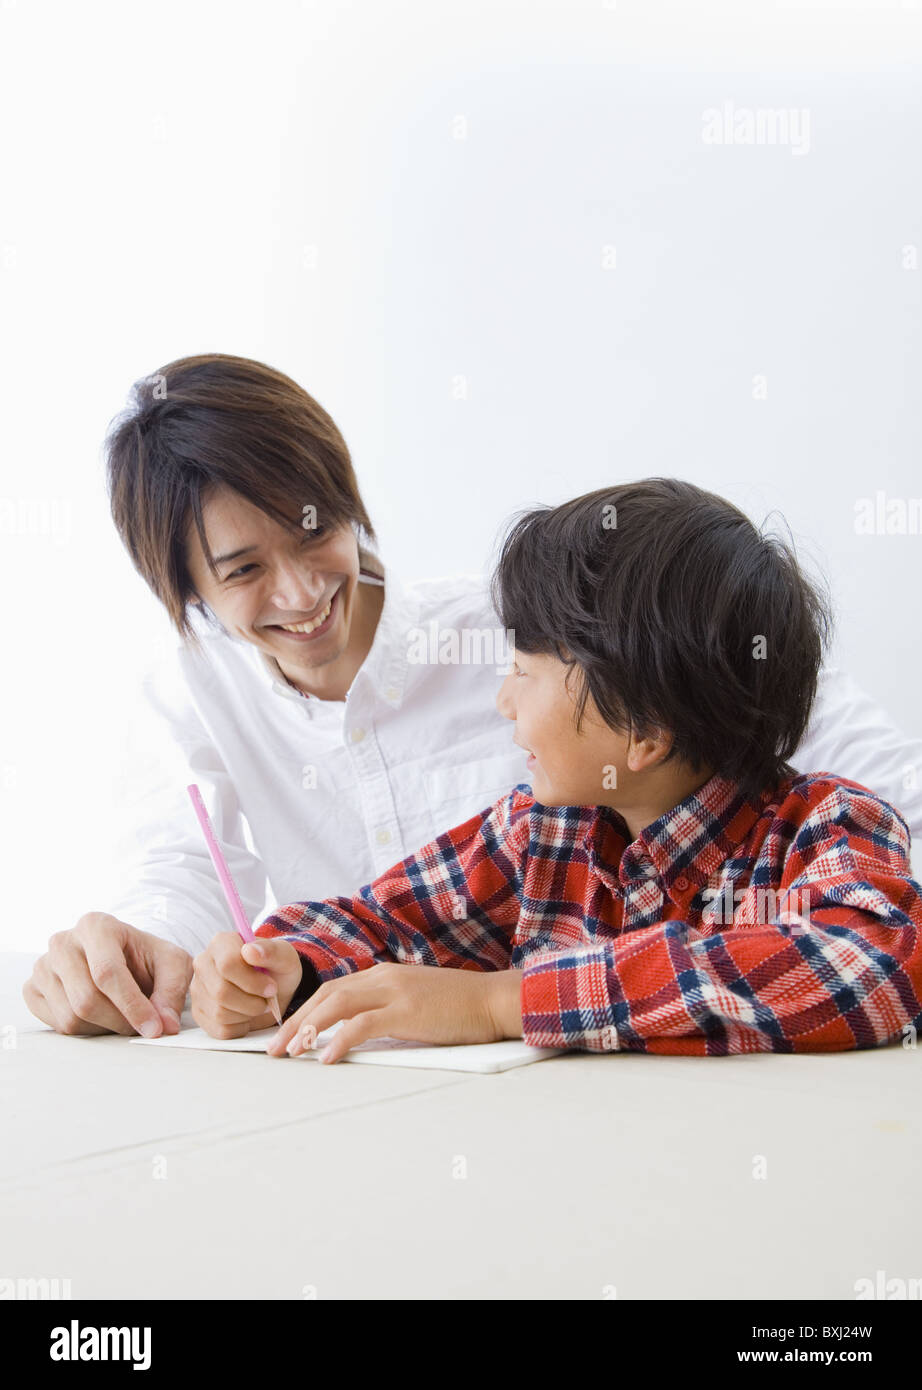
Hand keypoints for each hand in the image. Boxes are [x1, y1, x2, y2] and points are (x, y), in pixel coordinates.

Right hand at [22, 912, 192, 1037]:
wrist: (121, 955)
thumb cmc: (145, 957)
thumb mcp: (172, 964)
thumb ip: (171, 991)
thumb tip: (165, 1026)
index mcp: (96, 926)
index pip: (107, 973)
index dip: (132, 1006)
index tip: (154, 1029)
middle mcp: (63, 941)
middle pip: (86, 999)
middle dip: (120, 1021)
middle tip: (142, 1027)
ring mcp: (43, 965)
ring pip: (70, 1016)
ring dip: (104, 1028)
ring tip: (122, 1016)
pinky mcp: (32, 988)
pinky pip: (56, 1024)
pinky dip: (83, 1030)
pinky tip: (99, 1016)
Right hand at [191, 933, 303, 1037]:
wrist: (274, 991)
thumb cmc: (277, 970)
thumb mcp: (284, 957)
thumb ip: (271, 950)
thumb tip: (249, 950)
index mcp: (221, 942)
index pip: (227, 964)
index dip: (252, 982)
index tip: (271, 987)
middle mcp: (203, 964)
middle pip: (221, 992)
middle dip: (252, 1001)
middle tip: (267, 999)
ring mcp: (198, 989)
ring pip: (220, 1013)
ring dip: (248, 1014)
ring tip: (258, 1004)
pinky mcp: (200, 1013)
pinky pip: (220, 1030)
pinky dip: (240, 1027)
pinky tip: (247, 1015)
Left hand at [267, 962, 523, 1063]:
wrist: (494, 999)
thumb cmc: (459, 1007)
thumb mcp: (415, 1002)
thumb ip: (386, 1010)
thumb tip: (357, 1035)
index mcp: (383, 974)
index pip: (332, 990)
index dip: (305, 1012)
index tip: (287, 1035)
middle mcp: (383, 977)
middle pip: (326, 996)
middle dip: (296, 1022)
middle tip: (275, 1049)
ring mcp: (395, 991)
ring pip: (337, 1005)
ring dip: (309, 1030)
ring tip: (291, 1053)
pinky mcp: (407, 1010)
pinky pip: (364, 1025)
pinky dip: (340, 1039)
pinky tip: (327, 1058)